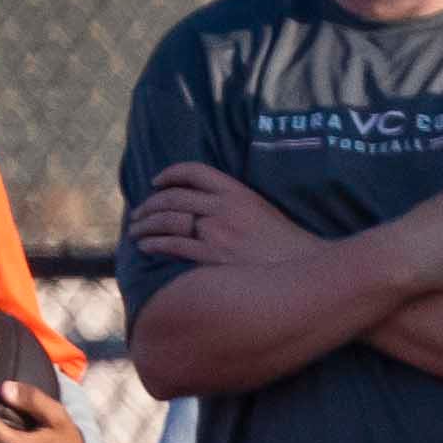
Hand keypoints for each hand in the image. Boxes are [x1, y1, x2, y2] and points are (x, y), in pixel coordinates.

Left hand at [127, 163, 316, 268]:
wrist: (307, 271)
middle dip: (149, 204)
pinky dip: (154, 244)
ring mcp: (218, 233)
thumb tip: (203, 208)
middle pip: (173, 197)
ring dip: (145, 224)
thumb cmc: (288, 246)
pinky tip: (145, 246)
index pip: (194, 172)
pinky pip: (173, 245)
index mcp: (239, 193)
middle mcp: (225, 208)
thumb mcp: (263, 212)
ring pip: (168, 220)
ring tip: (135, 230)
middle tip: (138, 213)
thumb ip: (235, 204)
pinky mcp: (214, 257)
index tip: (156, 183)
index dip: (170, 174)